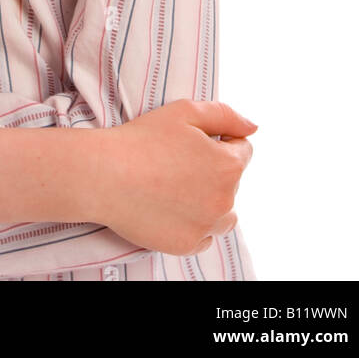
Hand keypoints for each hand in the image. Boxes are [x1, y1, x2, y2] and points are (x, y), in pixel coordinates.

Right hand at [96, 99, 256, 256]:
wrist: (104, 175)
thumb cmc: (142, 139)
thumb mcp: (185, 111)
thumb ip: (226, 115)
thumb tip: (253, 128)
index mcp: (228, 166)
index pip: (243, 151)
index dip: (218, 141)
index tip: (192, 142)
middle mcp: (224, 201)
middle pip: (232, 182)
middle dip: (212, 170)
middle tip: (176, 162)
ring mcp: (206, 227)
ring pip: (224, 215)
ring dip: (210, 201)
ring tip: (176, 188)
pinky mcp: (186, 246)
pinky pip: (203, 237)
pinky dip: (193, 224)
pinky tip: (169, 207)